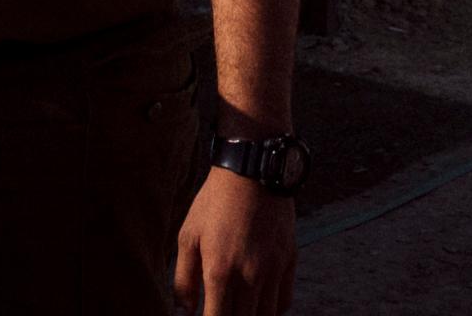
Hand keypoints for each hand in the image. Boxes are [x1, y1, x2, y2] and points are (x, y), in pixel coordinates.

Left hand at [174, 164, 294, 315]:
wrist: (251, 169)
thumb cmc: (214, 202)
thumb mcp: (189, 235)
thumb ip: (183, 279)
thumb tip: (183, 312)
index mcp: (219, 271)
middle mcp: (249, 276)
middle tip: (222, 311)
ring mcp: (272, 269)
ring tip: (239, 311)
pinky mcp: (289, 260)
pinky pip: (283, 301)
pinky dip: (271, 310)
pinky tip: (258, 304)